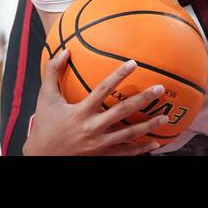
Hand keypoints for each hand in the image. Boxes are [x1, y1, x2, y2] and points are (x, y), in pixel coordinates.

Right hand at [22, 51, 165, 155]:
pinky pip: (125, 153)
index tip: (133, 63)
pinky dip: (141, 149)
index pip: (102, 89)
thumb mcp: (45, 97)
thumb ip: (52, 72)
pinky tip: (155, 143)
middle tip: (160, 89)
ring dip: (149, 125)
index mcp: (81, 112)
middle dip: (142, 99)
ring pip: (129, 134)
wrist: (41, 157)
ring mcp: (99, 144)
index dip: (118, 76)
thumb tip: (64, 50)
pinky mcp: (102, 156)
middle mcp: (93, 128)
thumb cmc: (45, 125)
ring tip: (165, 117)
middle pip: (122, 112)